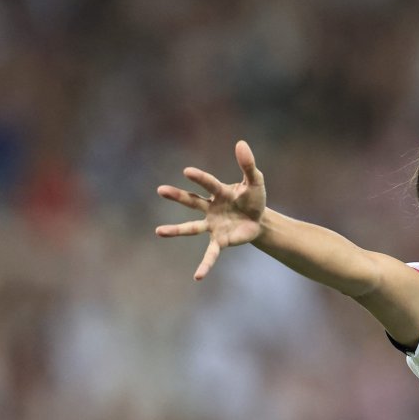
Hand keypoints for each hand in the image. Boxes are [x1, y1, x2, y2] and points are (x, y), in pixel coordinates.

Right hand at [156, 140, 266, 279]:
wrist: (260, 220)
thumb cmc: (254, 199)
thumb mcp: (255, 182)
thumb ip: (248, 164)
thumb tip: (241, 143)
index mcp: (219, 192)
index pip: (209, 184)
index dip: (200, 178)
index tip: (187, 172)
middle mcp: (210, 208)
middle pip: (192, 201)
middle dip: (177, 196)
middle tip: (160, 190)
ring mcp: (213, 225)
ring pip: (192, 228)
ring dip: (176, 231)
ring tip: (158, 232)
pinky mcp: (220, 240)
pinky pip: (210, 254)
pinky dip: (205, 265)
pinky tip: (197, 277)